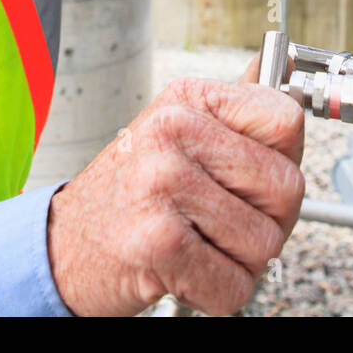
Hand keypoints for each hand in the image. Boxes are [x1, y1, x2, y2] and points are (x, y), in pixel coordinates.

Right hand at [46, 70, 304, 315]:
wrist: (65, 245)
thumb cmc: (132, 193)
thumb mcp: (180, 133)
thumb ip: (235, 109)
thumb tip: (281, 60)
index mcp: (187, 100)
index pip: (286, 120)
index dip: (282, 162)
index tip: (251, 178)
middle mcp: (172, 133)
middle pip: (286, 188)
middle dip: (267, 222)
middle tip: (220, 222)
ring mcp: (163, 184)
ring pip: (266, 243)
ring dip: (239, 262)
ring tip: (197, 243)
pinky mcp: (159, 241)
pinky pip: (234, 285)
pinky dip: (217, 292)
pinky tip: (186, 268)